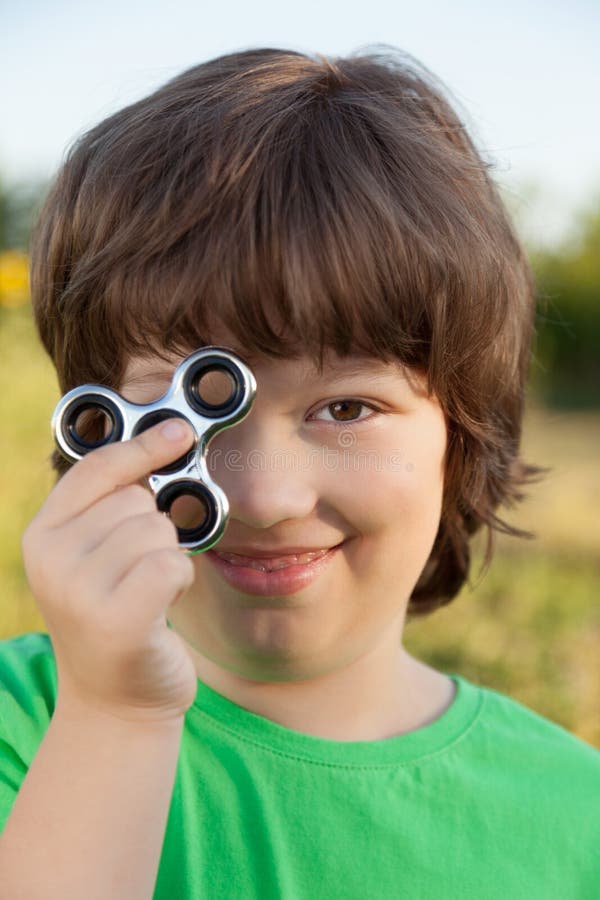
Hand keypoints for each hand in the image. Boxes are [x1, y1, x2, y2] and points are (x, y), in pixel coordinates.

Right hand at [22, 419, 198, 722]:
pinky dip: (180, 581)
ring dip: (168, 559)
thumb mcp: (96, 557)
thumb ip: (112, 506)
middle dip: (154, 532)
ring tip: (145, 594)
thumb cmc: (117, 617)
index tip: (178, 432)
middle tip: (137, 575)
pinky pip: (172, 563)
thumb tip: (164, 439)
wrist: (116, 701)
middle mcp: (50, 560)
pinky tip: (161, 608)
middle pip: (137, 500)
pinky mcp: (115, 620)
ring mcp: (78, 591)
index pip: (95, 469)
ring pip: (158, 530)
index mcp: (41, 535)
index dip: (141, 446)